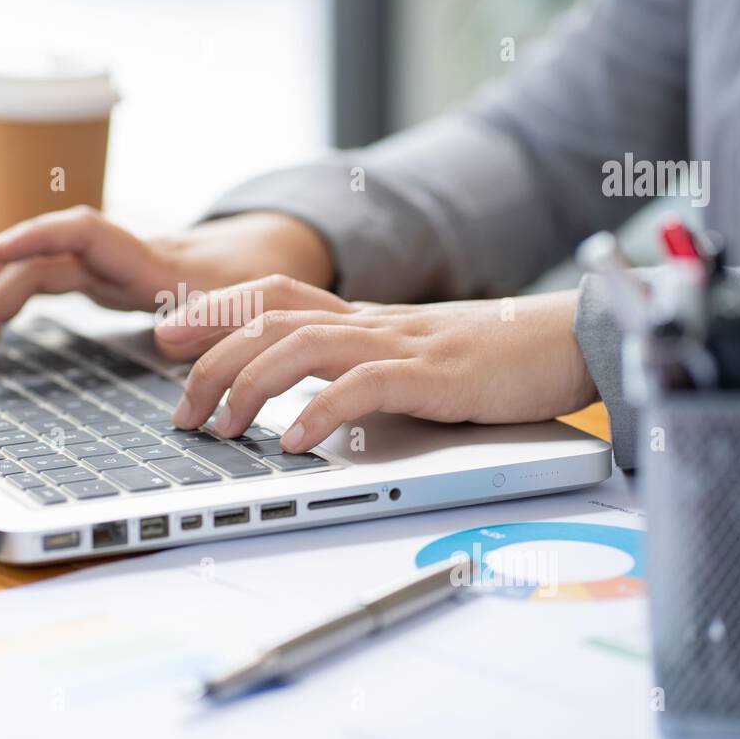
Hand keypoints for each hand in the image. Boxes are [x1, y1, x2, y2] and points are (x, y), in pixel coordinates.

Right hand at [0, 207, 332, 368]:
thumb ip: (219, 317)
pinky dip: (15, 298)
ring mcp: (106, 266)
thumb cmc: (253, 281)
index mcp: (147, 260)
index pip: (81, 232)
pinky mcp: (103, 279)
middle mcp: (117, 256)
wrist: (261, 255)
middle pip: (41, 260)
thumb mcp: (249, 305)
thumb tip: (171, 336)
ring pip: (35, 268)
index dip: (34, 236)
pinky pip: (46, 279)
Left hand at [155, 277, 597, 452]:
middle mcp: (373, 322)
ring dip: (248, 386)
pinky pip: (363, 385)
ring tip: (222, 427)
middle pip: (268, 320)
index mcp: (366, 318)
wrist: (572, 339)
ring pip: (300, 345)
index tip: (168, 335)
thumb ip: (367, 369)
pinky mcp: (433, 374)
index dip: (215, 311)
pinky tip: (295, 442)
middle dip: (210, 360)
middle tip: (180, 408)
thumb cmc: (495, 358)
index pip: (273, 296)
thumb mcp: (415, 358)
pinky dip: (321, 412)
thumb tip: (315, 403)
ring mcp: (401, 342)